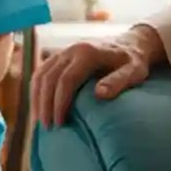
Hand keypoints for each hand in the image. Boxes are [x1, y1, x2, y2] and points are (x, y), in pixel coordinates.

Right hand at [30, 27, 159, 128]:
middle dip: (44, 104)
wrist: (131, 43)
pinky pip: (41, 71)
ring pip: (40, 74)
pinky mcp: (60, 56)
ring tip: (39, 121)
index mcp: (87, 53)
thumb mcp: (134, 72)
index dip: (59, 102)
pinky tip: (38, 106)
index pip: (66, 80)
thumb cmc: (133, 61)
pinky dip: (36, 89)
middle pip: (48, 78)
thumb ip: (118, 81)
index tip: (60, 123)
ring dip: (36, 98)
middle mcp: (72, 50)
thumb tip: (99, 94)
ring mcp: (64, 52)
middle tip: (47, 127)